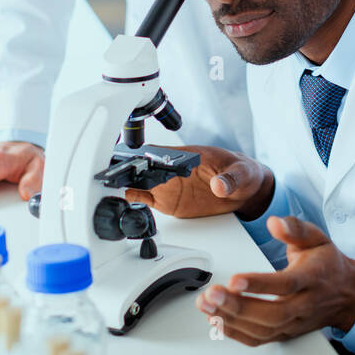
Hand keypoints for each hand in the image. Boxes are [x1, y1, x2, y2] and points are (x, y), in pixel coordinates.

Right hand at [124, 145, 272, 219]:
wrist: (246, 190)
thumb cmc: (243, 173)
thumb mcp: (242, 174)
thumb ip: (231, 179)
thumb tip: (219, 185)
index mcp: (188, 156)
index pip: (158, 152)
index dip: (141, 157)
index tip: (129, 163)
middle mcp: (174, 171)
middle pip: (142, 169)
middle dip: (125, 172)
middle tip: (110, 180)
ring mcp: (169, 187)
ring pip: (138, 184)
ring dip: (124, 186)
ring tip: (108, 191)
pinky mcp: (169, 202)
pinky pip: (145, 200)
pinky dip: (131, 201)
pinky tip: (119, 202)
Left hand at [196, 217, 354, 343]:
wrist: (347, 294)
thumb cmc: (327, 264)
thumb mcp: (317, 237)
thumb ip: (295, 229)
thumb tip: (275, 223)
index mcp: (312, 278)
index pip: (286, 284)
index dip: (259, 284)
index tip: (235, 280)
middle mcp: (304, 304)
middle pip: (272, 313)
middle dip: (239, 306)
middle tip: (213, 294)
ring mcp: (295, 322)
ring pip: (263, 330)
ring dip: (231, 320)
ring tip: (207, 305)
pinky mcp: (286, 333)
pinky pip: (260, 340)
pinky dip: (236, 334)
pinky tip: (217, 320)